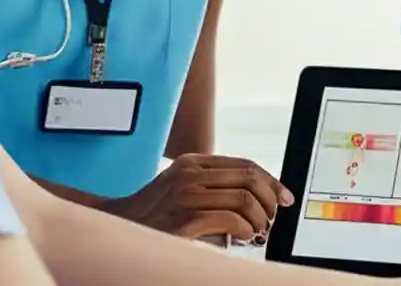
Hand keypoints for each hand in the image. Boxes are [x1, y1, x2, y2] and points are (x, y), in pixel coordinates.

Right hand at [101, 154, 292, 241]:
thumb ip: (213, 185)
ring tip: (256, 232)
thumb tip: (257, 195)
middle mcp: (190, 174)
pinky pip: (230, 220)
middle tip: (271, 219)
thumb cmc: (155, 213)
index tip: (284, 197)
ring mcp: (185, 197)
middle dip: (269, 201)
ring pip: (244, 200)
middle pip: (249, 179)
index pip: (246, 165)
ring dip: (259, 219)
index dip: (271, 181)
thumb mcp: (183, 188)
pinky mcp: (183, 221)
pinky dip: (244, 230)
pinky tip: (241, 237)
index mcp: (193, 163)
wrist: (117, 228)